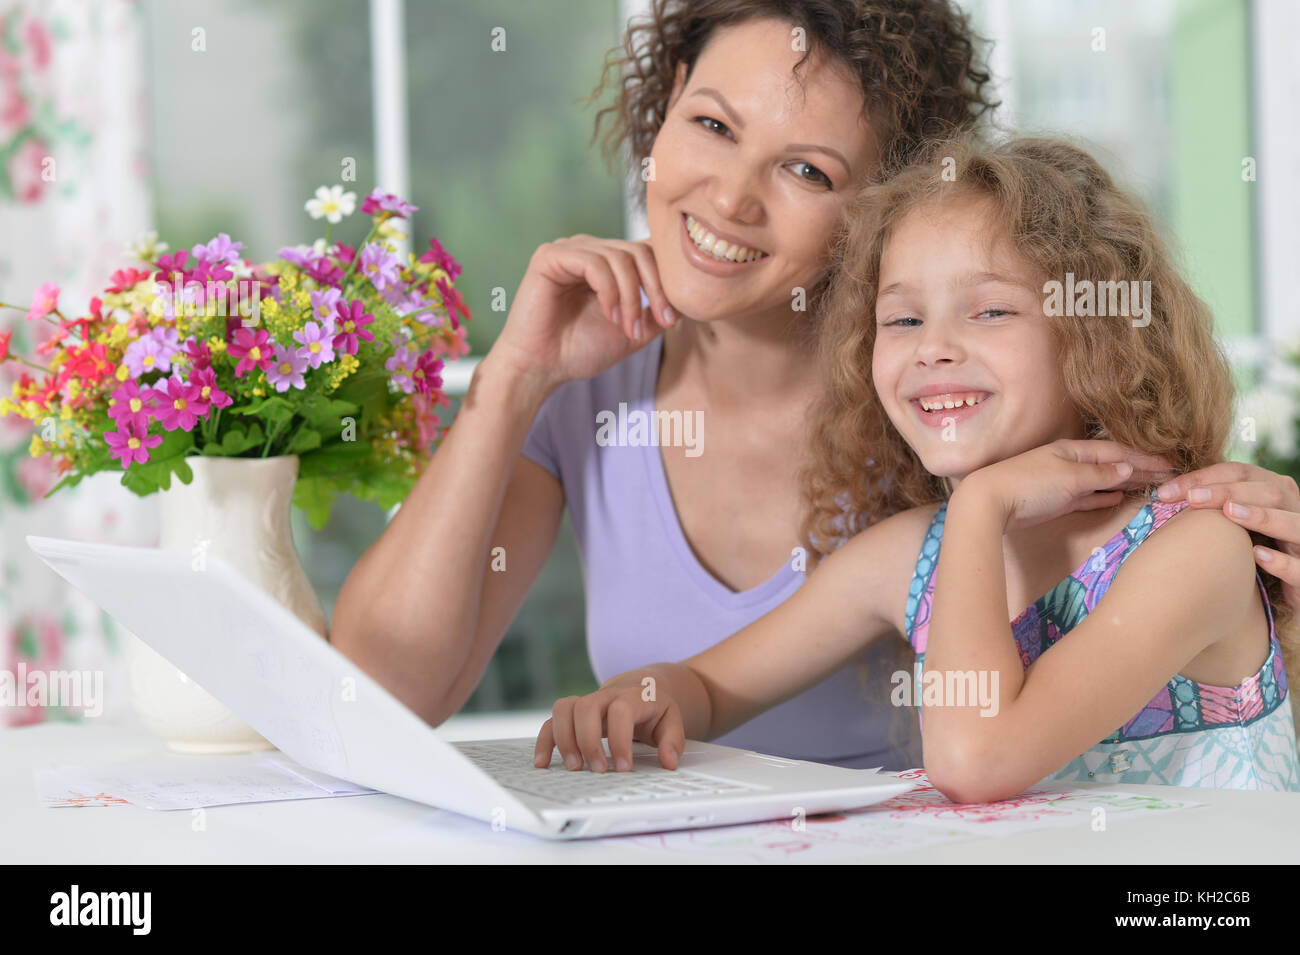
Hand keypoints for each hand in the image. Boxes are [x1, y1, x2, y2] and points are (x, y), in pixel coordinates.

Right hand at [491, 234, 676, 388]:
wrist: (541, 369)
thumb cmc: (580, 351)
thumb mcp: (634, 331)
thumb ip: (658, 312)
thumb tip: (689, 298)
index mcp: (608, 263)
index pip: (648, 253)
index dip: (666, 281)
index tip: (671, 320)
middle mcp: (590, 250)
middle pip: (639, 252)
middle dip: (656, 289)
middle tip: (660, 322)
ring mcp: (570, 249)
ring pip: (620, 257)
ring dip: (632, 296)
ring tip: (627, 327)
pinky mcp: (550, 255)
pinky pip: (593, 262)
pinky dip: (609, 290)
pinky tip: (608, 314)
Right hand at [533, 682, 685, 772]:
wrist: (643, 687)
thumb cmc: (655, 707)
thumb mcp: (672, 720)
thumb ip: (673, 740)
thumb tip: (668, 761)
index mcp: (632, 696)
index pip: (620, 710)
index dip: (620, 740)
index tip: (623, 768)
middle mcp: (606, 695)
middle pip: (586, 707)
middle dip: (588, 741)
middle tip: (598, 769)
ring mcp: (586, 702)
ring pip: (564, 709)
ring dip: (564, 740)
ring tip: (575, 767)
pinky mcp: (573, 714)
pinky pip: (551, 721)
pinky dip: (545, 741)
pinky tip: (543, 763)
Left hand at [960, 439, 1174, 531]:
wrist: (990, 502)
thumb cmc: (1029, 484)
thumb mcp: (1069, 477)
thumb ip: (1099, 474)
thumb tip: (1126, 467)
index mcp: (1073, 450)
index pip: (1117, 452)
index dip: (1144, 458)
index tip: (1169, 464)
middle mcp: (1070, 463)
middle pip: (1111, 465)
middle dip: (1140, 469)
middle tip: (1169, 475)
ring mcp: (1063, 483)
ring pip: (1102, 481)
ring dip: (1125, 483)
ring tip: (1151, 485)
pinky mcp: (1056, 502)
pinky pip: (1087, 497)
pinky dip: (1104, 497)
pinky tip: (1118, 498)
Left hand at [1158, 462, 1299, 603]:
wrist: (1287, 584)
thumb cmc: (1251, 551)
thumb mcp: (1233, 524)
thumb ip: (1210, 507)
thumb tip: (1161, 496)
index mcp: (1274, 492)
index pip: (1240, 472)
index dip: (1203, 477)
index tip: (1164, 492)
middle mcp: (1295, 510)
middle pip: (1268, 491)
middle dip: (1229, 492)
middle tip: (1192, 499)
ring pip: (1294, 522)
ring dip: (1262, 516)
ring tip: (1229, 513)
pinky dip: (1281, 560)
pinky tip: (1257, 556)